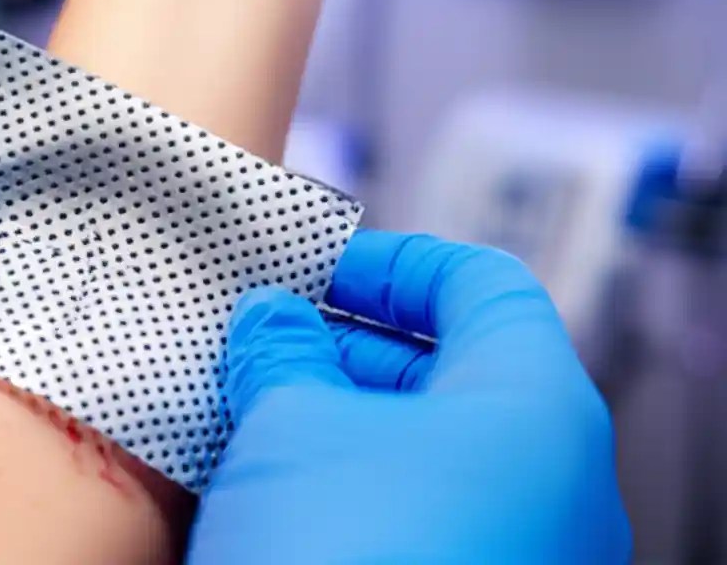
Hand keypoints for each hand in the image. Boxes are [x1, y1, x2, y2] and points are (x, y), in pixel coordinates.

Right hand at [189, 230, 631, 563]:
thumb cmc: (349, 564)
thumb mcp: (291, 429)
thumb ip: (280, 353)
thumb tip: (270, 320)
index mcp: (536, 409)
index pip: (481, 285)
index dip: (393, 263)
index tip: (321, 265)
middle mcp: (549, 483)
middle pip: (452, 372)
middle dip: (345, 347)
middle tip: (261, 341)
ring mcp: (517, 551)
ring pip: (426, 453)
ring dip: (336, 421)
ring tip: (248, 412)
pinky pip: (416, 517)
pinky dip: (351, 488)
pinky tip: (272, 490)